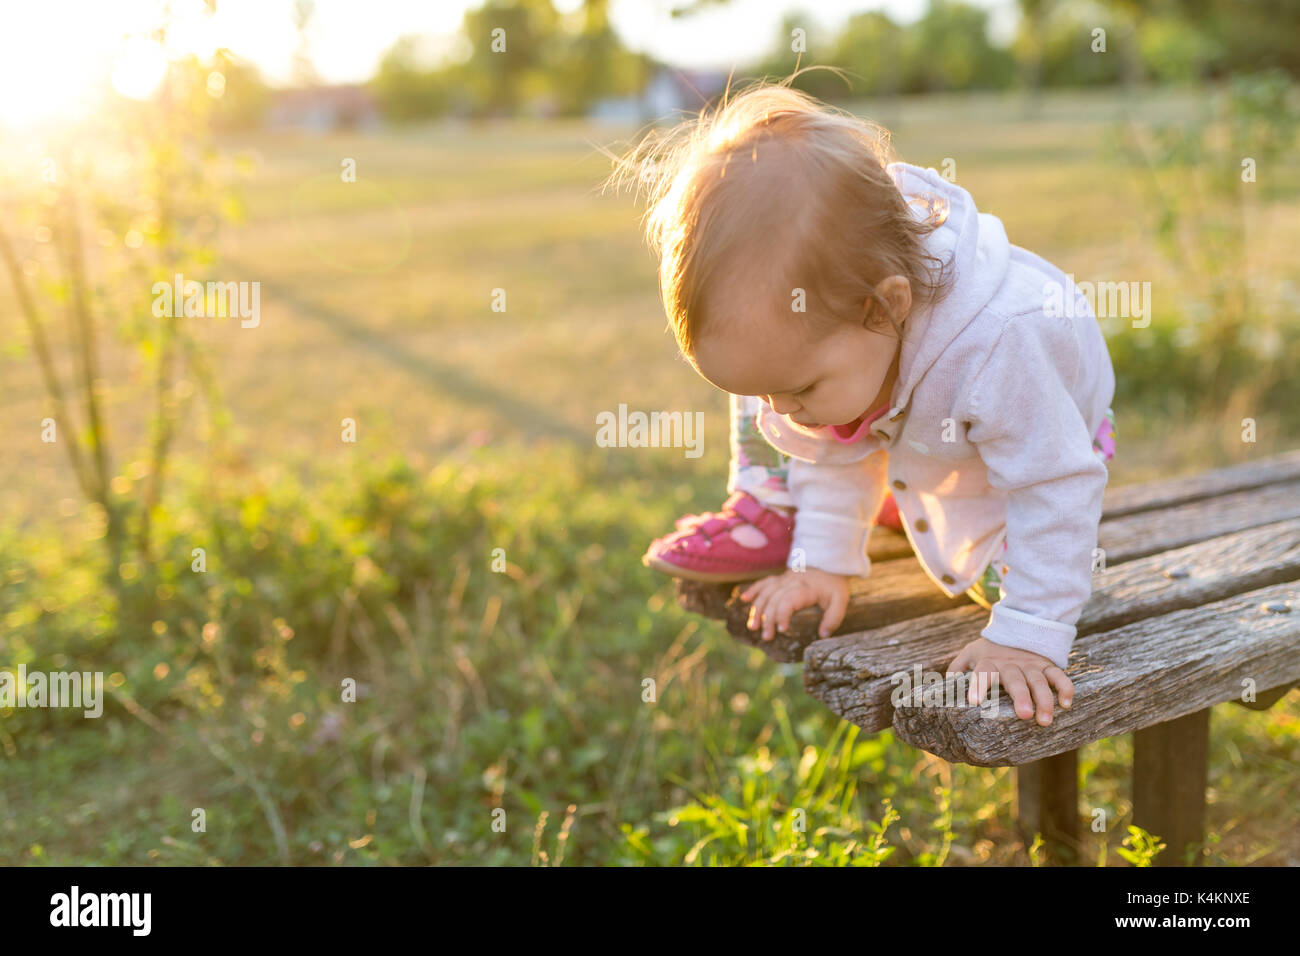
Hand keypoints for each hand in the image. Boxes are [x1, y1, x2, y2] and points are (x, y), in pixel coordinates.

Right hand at [738, 568, 849, 640]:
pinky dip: (753, 590)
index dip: (782, 614)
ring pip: (765, 592)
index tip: (782, 630)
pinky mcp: (780, 578)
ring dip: (757, 609)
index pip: (788, 600)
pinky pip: (764, 582)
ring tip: (752, 627)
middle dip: (767, 618)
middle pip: (774, 599)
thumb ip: (833, 618)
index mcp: (805, 588)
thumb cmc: (834, 586)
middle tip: (766, 636)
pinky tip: (744, 599)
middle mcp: (791, 582)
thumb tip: (823, 635)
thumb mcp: (840, 601)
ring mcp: (783, 579)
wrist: (830, 564)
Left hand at [946, 637, 1073, 725]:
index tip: (974, 701)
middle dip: (1021, 696)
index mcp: (989, 662)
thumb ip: (957, 667)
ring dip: (1044, 699)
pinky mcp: (1047, 666)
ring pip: (1039, 681)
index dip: (978, 685)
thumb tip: (944, 684)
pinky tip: (1067, 704)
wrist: (1017, 629)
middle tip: (1024, 715)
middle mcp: (1010, 664)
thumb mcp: (970, 654)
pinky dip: (1065, 688)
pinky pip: (1059, 676)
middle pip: (1015, 679)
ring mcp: (1031, 665)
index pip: (982, 672)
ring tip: (1045, 720)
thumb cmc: (989, 651)